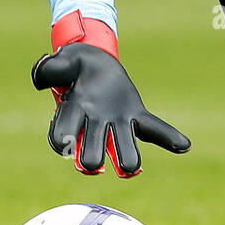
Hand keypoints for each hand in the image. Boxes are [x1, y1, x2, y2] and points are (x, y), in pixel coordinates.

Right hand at [32, 42, 190, 176]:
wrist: (94, 59)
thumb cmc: (74, 65)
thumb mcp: (61, 62)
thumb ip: (48, 70)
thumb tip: (40, 83)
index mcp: (74, 114)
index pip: (62, 136)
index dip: (60, 142)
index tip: (62, 144)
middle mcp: (96, 125)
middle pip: (92, 155)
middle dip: (91, 160)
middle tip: (91, 160)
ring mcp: (118, 122)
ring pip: (125, 150)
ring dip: (127, 158)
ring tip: (130, 165)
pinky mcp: (136, 114)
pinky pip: (153, 128)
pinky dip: (169, 137)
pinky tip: (184, 145)